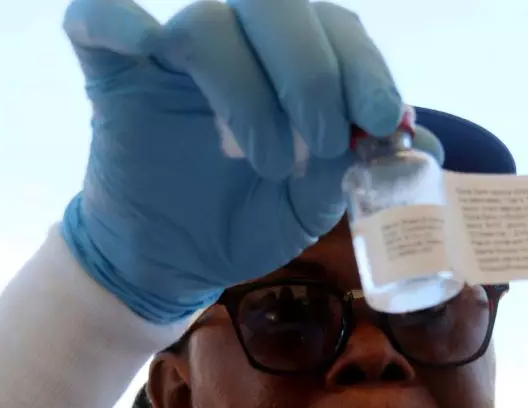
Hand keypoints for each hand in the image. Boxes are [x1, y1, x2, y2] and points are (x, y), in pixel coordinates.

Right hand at [60, 0, 441, 322]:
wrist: (174, 262)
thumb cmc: (248, 216)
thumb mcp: (318, 201)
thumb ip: (364, 167)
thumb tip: (428, 146)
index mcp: (289, 59)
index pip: (334, 28)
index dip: (364, 66)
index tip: (380, 121)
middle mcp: (234, 41)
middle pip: (274, 5)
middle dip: (313, 73)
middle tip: (323, 143)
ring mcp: (169, 54)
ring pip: (206, 24)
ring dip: (248, 95)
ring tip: (271, 165)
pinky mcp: (114, 74)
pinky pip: (99, 20)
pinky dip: (115, 21)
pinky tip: (144, 46)